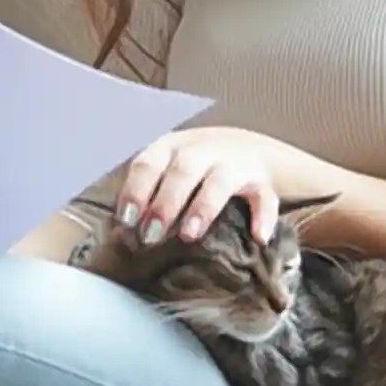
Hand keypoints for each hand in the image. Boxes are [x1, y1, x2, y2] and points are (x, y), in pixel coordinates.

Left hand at [115, 127, 279, 245]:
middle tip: (152, 234)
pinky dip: (263, 216)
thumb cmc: (194, 168)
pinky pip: (264, 198)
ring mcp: (233, 165)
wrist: (248, 150)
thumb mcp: (167, 168)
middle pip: (183, 170)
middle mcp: (203, 151)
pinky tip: (258, 237)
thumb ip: (146, 193)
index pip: (149, 163)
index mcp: (172, 148)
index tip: (127, 220)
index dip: (136, 190)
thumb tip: (120, 232)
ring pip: (220, 181)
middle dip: (166, 202)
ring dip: (204, 206)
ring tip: (189, 235)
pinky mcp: (261, 182)